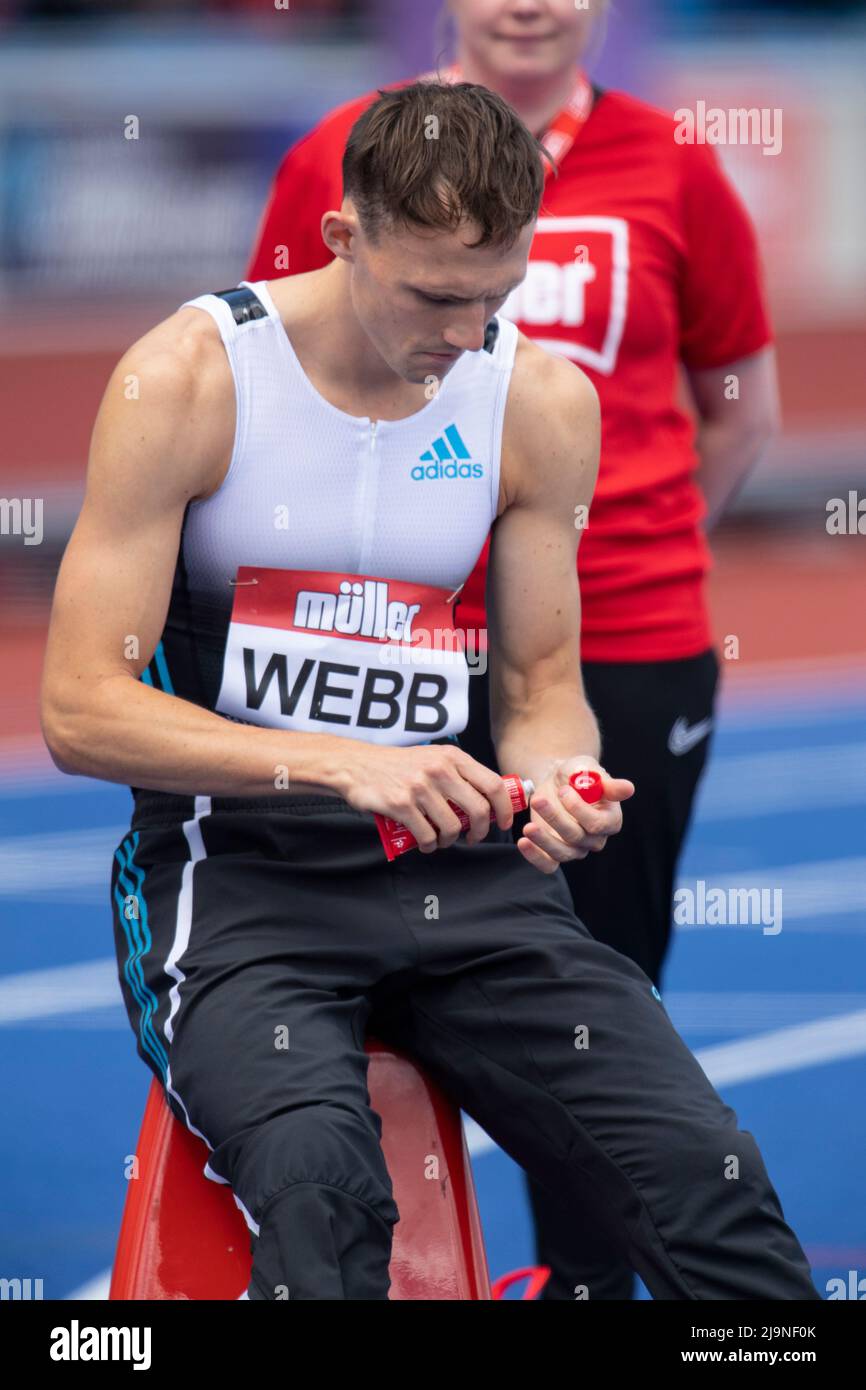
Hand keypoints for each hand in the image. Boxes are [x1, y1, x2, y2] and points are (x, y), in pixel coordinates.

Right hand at [339, 742, 515, 852]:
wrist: (356, 766)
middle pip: (479, 810)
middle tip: (473, 837)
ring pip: (452, 827)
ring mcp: (420, 787)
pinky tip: (426, 843)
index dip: (505, 808)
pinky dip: (429, 845)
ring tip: (442, 839)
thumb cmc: (398, 766)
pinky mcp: (401, 805)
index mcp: (453, 757)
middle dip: (480, 831)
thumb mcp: (433, 758)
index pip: (493, 784)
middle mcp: (439, 769)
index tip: (504, 822)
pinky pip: (427, 835)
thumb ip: (458, 774)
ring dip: (450, 840)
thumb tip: (488, 800)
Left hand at [517, 757, 634, 874]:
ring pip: (562, 853)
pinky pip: (548, 864)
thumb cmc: (577, 774)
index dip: (579, 809)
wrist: (557, 780)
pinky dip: (535, 857)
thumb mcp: (590, 770)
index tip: (564, 790)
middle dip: (555, 818)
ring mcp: (575, 848)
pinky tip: (523, 843)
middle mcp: (595, 838)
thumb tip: (628, 789)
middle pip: (576, 837)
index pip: (597, 824)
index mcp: (610, 819)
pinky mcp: (554, 852)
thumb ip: (607, 782)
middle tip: (539, 799)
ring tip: (528, 827)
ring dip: (543, 840)